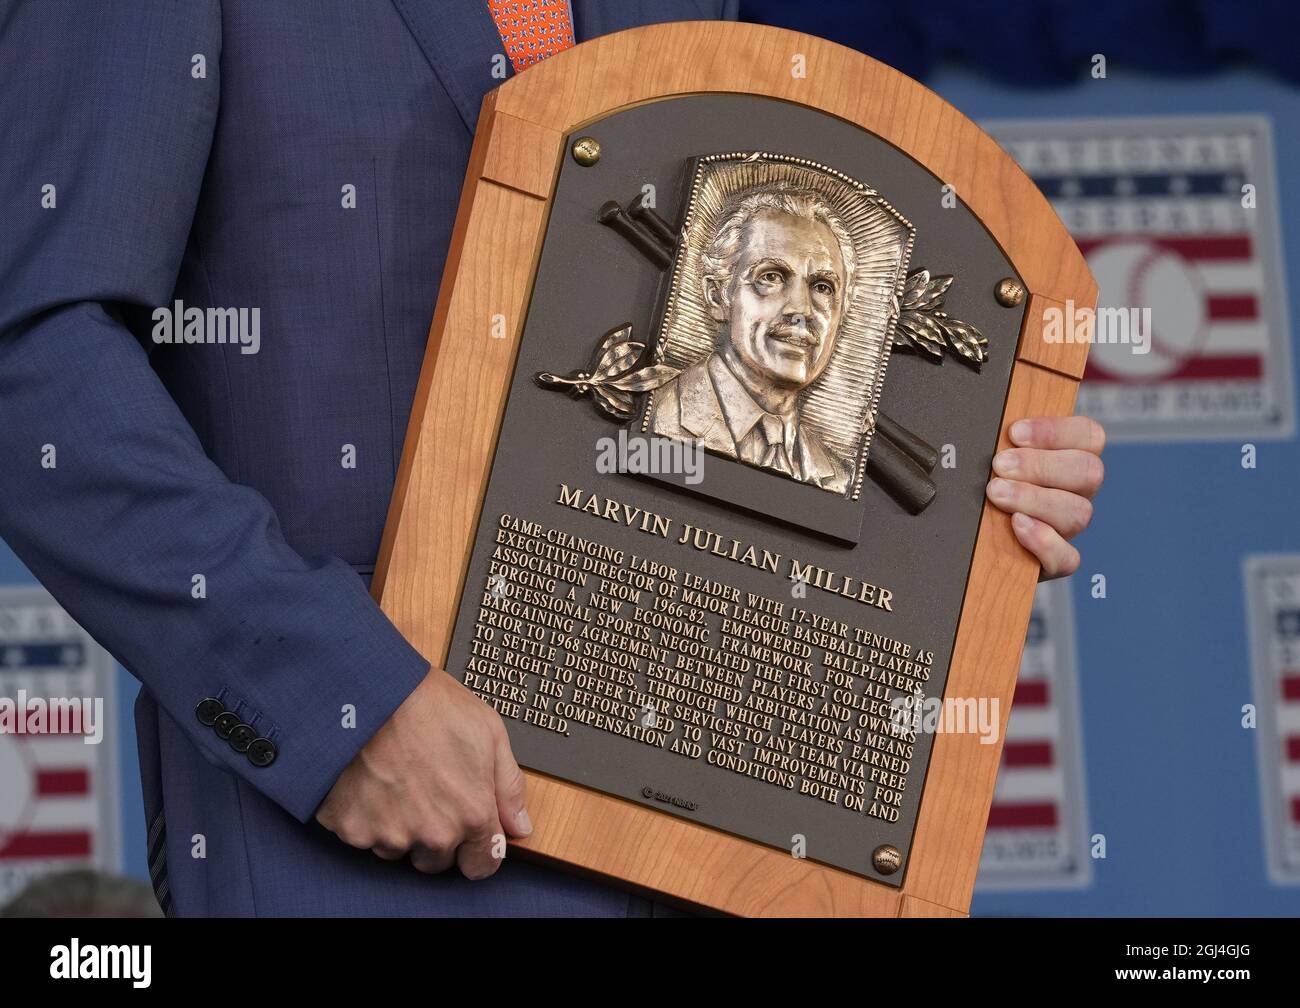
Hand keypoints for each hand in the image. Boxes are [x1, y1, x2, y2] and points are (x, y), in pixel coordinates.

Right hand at [316, 668, 530, 878]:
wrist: (370, 690)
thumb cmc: (430, 703)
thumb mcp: (489, 731)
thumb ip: (508, 786)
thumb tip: (520, 826)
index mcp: (472, 814)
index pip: (482, 865)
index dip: (477, 849)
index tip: (469, 835)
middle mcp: (432, 833)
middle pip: (437, 861)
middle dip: (435, 835)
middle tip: (426, 791)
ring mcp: (389, 834)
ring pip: (398, 850)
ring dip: (399, 827)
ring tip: (396, 780)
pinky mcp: (351, 828)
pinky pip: (362, 836)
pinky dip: (365, 816)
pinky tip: (369, 781)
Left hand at [984, 415, 1104, 579]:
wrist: (968, 546)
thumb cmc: (981, 491)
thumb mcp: (991, 461)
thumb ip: (1001, 442)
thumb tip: (995, 428)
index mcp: (1069, 459)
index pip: (1089, 436)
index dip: (1055, 431)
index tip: (1014, 433)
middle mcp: (1076, 493)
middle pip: (1088, 472)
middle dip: (1040, 465)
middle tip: (1000, 465)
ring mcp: (1067, 529)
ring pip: (1078, 512)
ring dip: (1035, 499)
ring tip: (996, 493)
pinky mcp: (1055, 562)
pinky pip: (1067, 557)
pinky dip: (1043, 541)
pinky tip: (1017, 526)